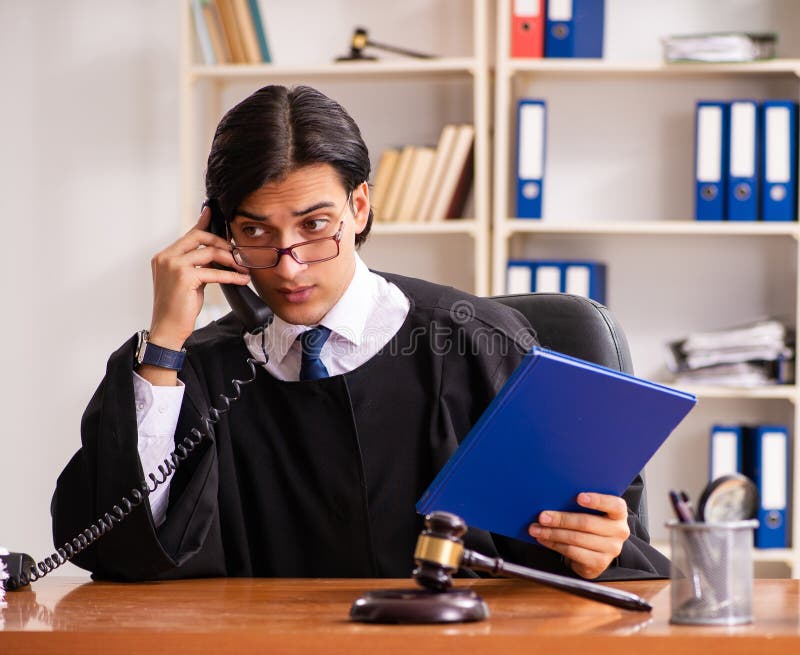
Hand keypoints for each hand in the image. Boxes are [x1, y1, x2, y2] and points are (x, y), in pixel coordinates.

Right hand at [149, 206, 250, 349]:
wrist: (167, 328)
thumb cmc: (178, 307)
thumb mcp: (187, 281)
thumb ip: (196, 265)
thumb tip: (215, 254)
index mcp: (164, 256)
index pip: (188, 235)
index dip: (202, 223)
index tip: (212, 212)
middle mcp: (166, 257)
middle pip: (198, 237)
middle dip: (221, 242)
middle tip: (236, 252)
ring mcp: (173, 266)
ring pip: (209, 252)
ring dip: (230, 259)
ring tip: (243, 267)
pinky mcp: (184, 277)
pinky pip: (214, 272)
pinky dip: (231, 275)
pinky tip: (242, 279)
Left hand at [528, 492, 629, 579]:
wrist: (595, 552)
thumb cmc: (589, 525)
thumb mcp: (591, 512)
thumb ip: (581, 503)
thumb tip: (555, 497)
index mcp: (618, 513)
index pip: (614, 505)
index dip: (597, 500)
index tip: (578, 497)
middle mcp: (618, 531)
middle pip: (587, 523)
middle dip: (561, 519)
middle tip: (542, 517)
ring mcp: (610, 549)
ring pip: (576, 539)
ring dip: (552, 533)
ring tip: (536, 529)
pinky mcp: (599, 563)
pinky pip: (572, 552)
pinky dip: (554, 544)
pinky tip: (544, 539)